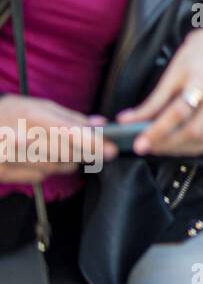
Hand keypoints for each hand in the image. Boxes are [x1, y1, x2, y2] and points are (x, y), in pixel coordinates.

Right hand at [0, 94, 115, 183]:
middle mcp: (18, 136)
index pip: (68, 132)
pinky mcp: (2, 172)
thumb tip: (101, 123)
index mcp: (31, 115)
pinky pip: (38, 177)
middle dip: (81, 153)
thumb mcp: (40, 106)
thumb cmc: (13, 113)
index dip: (92, 142)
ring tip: (55, 149)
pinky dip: (45, 170)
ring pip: (54, 167)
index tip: (111, 149)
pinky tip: (37, 159)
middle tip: (86, 149)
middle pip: (64, 153)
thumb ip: (72, 117)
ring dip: (64, 162)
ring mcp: (9, 156)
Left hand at [116, 28, 202, 156]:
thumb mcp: (170, 76)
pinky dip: (196, 146)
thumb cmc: (193, 60)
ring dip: (180, 149)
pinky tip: (181, 144)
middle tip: (146, 148)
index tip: (139, 143)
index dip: (157, 131)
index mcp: (202, 81)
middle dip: (167, 144)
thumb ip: (152, 102)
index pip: (179, 112)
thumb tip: (126, 122)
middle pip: (193, 130)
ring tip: (161, 147)